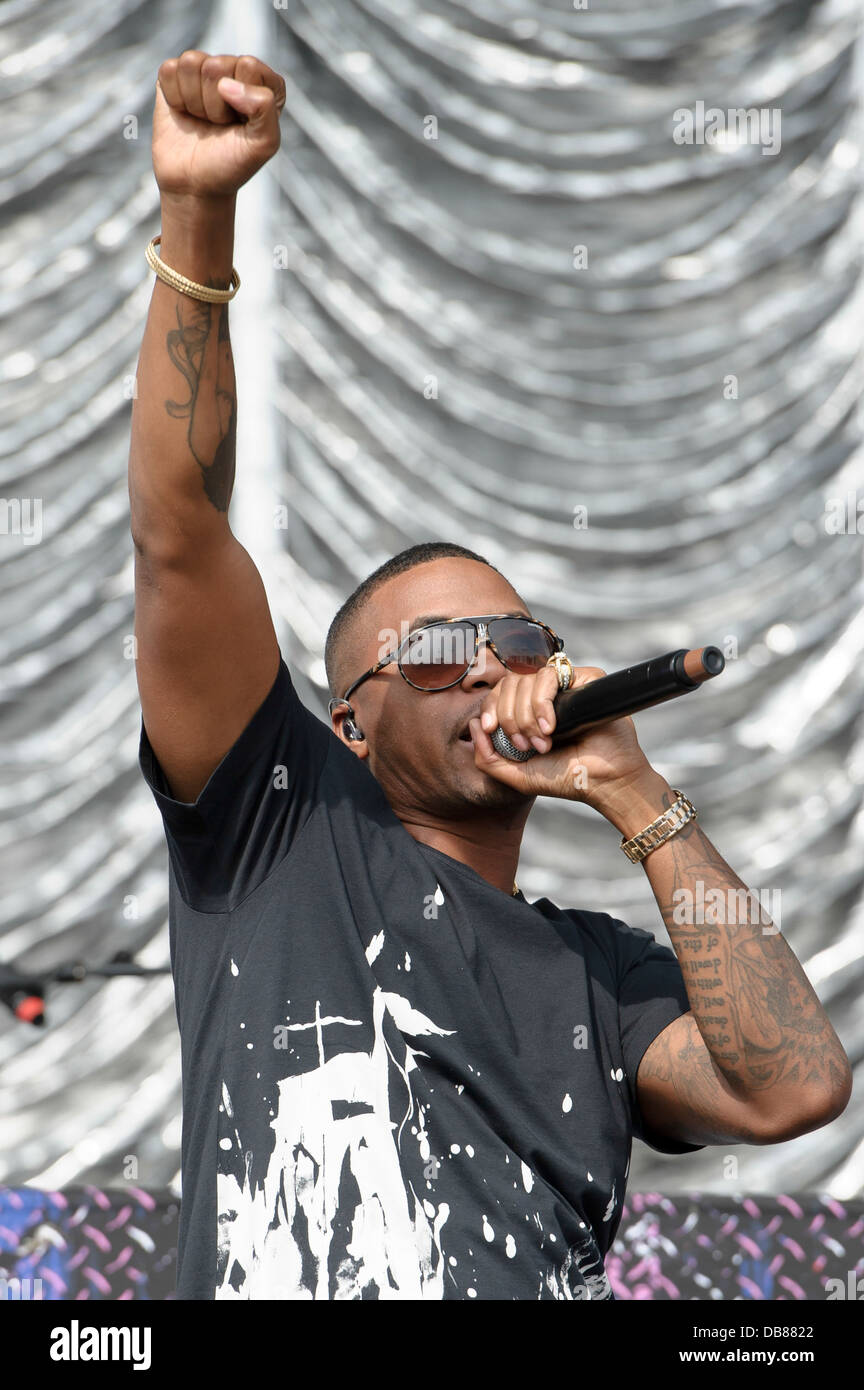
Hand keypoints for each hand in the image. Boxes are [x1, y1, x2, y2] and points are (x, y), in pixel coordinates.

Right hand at [153, 51, 285, 200]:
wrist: (194, 184)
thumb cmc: (231, 165)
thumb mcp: (264, 144)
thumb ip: (264, 107)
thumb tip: (226, 84)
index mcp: (262, 82)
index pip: (248, 65)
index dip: (241, 99)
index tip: (240, 124)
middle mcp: (233, 71)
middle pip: (216, 65)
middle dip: (214, 104)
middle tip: (218, 126)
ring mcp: (203, 71)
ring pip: (190, 62)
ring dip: (194, 100)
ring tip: (202, 119)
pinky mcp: (174, 77)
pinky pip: (169, 69)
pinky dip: (174, 97)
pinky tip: (184, 113)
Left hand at [468, 664, 655, 807]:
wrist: (603, 781)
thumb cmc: (566, 778)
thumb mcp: (516, 775)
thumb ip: (487, 758)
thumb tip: (472, 724)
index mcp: (528, 710)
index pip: (498, 692)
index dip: (489, 707)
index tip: (489, 729)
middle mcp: (545, 695)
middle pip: (509, 684)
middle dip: (510, 718)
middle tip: (527, 746)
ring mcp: (565, 685)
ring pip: (526, 680)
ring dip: (527, 716)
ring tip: (544, 742)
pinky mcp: (584, 678)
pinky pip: (549, 676)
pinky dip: (543, 703)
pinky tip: (551, 727)